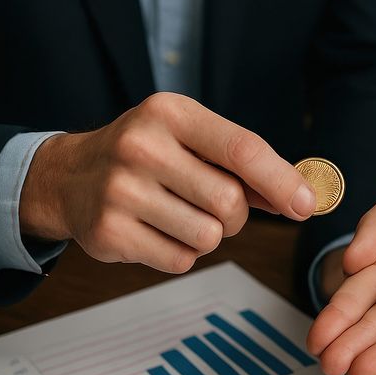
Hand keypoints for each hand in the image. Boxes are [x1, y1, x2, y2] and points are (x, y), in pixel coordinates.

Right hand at [19, 92, 315, 272]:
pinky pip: (181, 260)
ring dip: (208, 235)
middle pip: (229, 202)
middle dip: (235, 215)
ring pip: (208, 237)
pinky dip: (181, 253)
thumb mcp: (191, 140)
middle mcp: (141, 147)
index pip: (241, 149)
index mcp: (170, 113)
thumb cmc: (149, 157)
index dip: (281, 181)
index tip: (306, 205)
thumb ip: (245, 166)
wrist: (69, 177)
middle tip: (215, 207)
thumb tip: (301, 199)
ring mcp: (120, 191)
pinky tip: (156, 230)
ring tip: (179, 214)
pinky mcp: (109, 232)